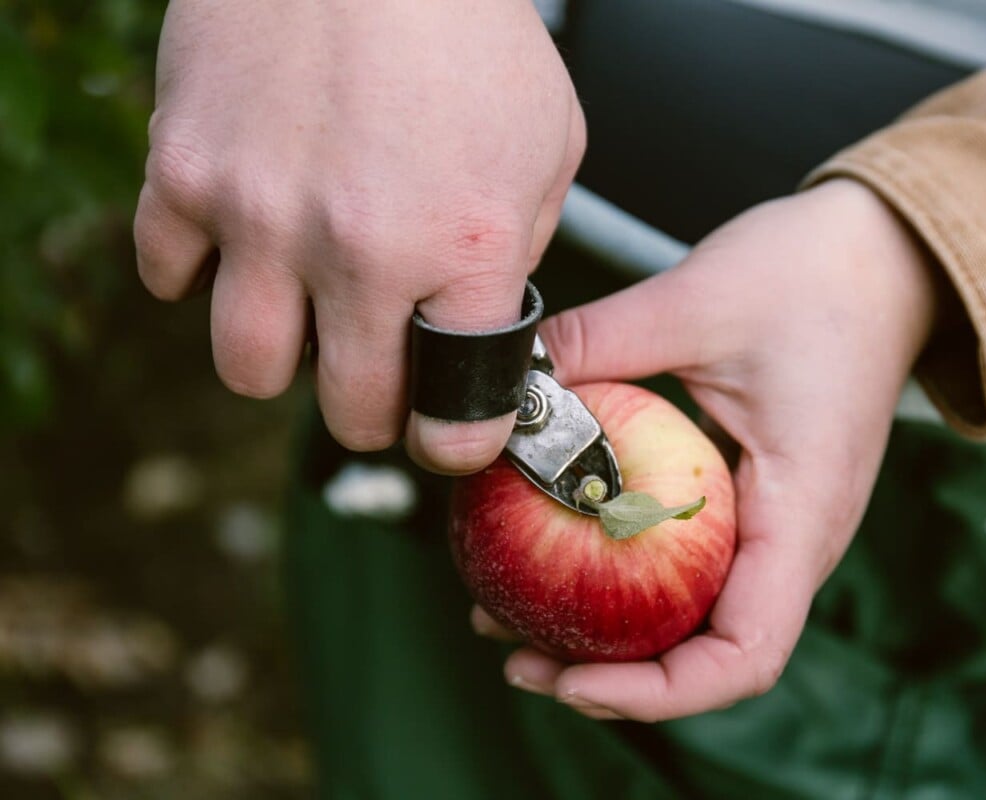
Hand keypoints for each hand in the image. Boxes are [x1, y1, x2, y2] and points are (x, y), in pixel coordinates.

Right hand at [134, 0, 584, 471]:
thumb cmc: (463, 23)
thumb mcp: (548, 141)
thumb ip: (517, 245)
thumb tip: (483, 314)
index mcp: (464, 247)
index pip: (455, 414)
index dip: (453, 440)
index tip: (445, 433)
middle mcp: (360, 249)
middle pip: (350, 410)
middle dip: (371, 410)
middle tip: (378, 378)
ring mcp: (261, 216)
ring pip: (248, 369)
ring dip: (280, 359)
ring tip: (306, 314)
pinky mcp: (184, 171)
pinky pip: (169, 277)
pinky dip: (202, 271)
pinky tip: (242, 234)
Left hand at [473, 179, 939, 719]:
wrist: (885, 256)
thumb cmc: (816, 275)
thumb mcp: (695, 300)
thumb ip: (596, 341)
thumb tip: (504, 382)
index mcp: (801, 514)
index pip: (742, 654)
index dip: (657, 693)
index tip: (570, 679)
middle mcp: (797, 542)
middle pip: (707, 655)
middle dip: (613, 677)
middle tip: (513, 650)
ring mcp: (779, 527)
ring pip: (697, 618)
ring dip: (613, 636)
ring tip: (514, 618)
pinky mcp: (758, 503)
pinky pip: (695, 567)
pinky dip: (627, 579)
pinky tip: (559, 550)